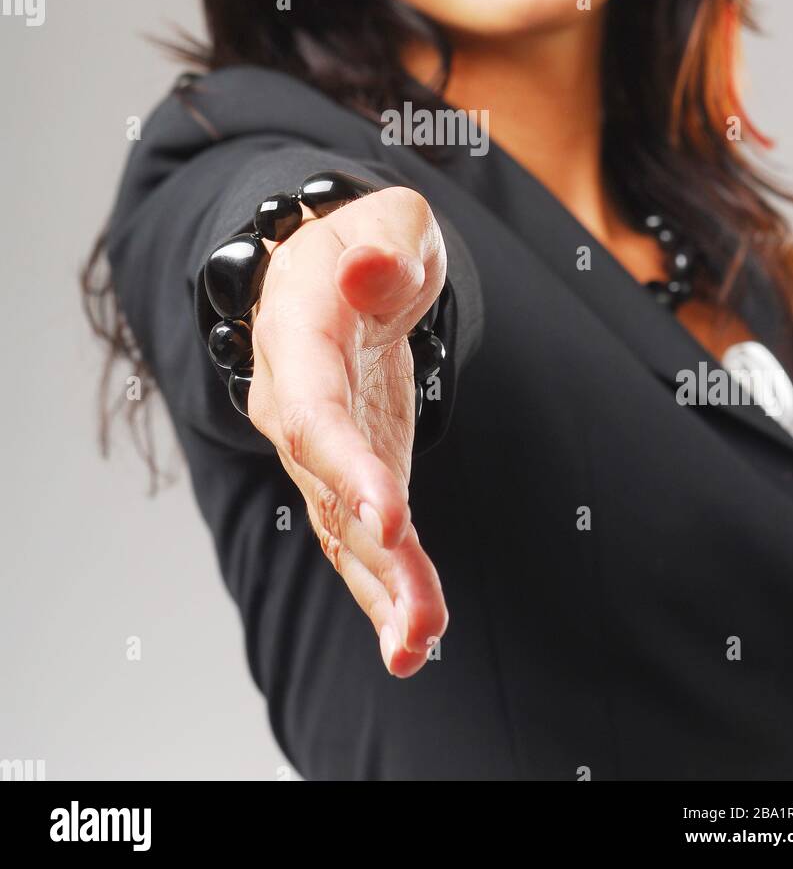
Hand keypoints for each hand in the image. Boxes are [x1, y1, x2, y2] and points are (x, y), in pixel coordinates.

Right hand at [248, 185, 448, 676]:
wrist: (337, 271)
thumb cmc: (367, 241)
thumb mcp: (387, 221)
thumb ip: (384, 247)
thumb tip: (369, 272)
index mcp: (299, 336)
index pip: (315, 410)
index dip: (348, 467)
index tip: (389, 520)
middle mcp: (295, 404)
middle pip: (326, 488)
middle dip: (371, 556)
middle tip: (418, 621)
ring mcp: (319, 449)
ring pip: (343, 530)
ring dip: (384, 592)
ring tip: (420, 647)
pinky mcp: (352, 477)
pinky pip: (363, 540)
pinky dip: (388, 590)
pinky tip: (414, 639)